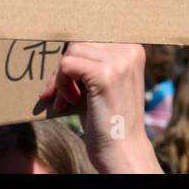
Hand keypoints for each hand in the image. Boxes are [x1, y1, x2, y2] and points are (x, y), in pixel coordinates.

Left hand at [41, 42, 161, 173]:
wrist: (123, 152)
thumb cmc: (108, 120)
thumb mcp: (103, 82)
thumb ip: (90, 61)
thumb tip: (55, 43)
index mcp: (133, 47)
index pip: (90, 36)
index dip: (73, 56)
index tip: (66, 80)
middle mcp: (130, 49)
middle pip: (79, 42)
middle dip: (63, 69)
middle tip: (56, 94)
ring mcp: (120, 61)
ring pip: (71, 51)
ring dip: (60, 78)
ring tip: (64, 100)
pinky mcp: (106, 75)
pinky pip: (67, 66)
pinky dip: (60, 84)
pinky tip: (67, 102)